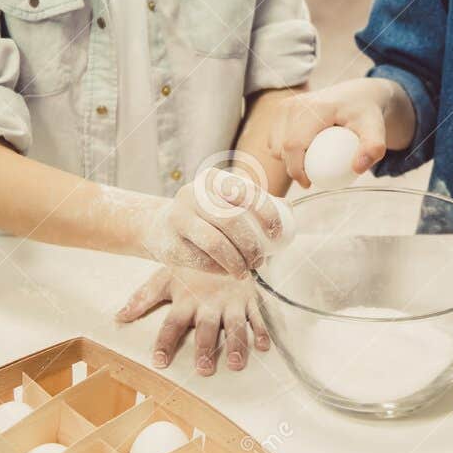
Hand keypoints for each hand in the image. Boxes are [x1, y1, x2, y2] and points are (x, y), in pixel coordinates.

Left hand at [116, 267, 270, 374]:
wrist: (221, 241)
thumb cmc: (190, 269)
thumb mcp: (165, 278)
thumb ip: (143, 298)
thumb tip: (118, 316)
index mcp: (186, 299)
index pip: (172, 323)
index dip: (165, 343)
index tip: (159, 362)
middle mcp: (209, 301)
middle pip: (206, 327)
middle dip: (205, 347)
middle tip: (203, 369)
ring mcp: (232, 301)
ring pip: (235, 324)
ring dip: (236, 344)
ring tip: (235, 364)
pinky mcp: (250, 299)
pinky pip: (258, 316)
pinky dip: (262, 331)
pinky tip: (264, 347)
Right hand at [137, 167, 283, 278]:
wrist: (162, 227)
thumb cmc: (206, 215)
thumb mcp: (226, 201)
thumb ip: (256, 202)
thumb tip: (290, 208)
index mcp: (212, 180)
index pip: (246, 193)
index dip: (266, 213)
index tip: (276, 234)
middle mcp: (192, 194)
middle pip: (231, 221)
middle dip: (251, 245)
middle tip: (259, 261)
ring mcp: (177, 217)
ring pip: (215, 243)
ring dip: (236, 262)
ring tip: (245, 271)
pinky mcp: (169, 243)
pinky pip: (201, 260)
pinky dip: (219, 270)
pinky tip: (227, 272)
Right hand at [267, 85, 388, 186]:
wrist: (358, 95)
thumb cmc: (366, 114)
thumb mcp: (376, 130)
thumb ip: (373, 148)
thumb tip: (357, 168)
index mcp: (316, 107)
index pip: (293, 144)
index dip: (296, 170)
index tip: (309, 184)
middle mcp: (296, 103)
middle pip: (281, 146)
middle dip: (292, 168)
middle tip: (311, 176)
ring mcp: (286, 104)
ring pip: (274, 143)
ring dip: (286, 159)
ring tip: (309, 161)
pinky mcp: (282, 107)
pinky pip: (274, 137)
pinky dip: (283, 149)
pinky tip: (302, 151)